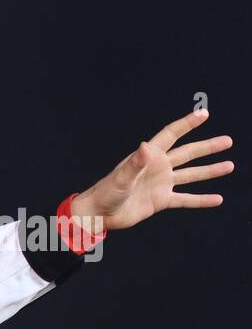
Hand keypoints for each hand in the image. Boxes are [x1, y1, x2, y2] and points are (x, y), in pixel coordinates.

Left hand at [71, 108, 233, 232]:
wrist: (99, 214)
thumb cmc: (105, 193)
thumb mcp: (120, 178)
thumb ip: (134, 164)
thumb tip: (145, 146)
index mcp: (149, 157)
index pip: (171, 135)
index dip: (187, 124)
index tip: (204, 114)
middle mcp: (158, 168)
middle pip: (187, 153)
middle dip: (208, 147)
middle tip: (228, 141)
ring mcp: (161, 184)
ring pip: (191, 174)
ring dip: (210, 171)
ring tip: (230, 165)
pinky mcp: (161, 201)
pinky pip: (186, 199)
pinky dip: (201, 200)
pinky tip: (217, 199)